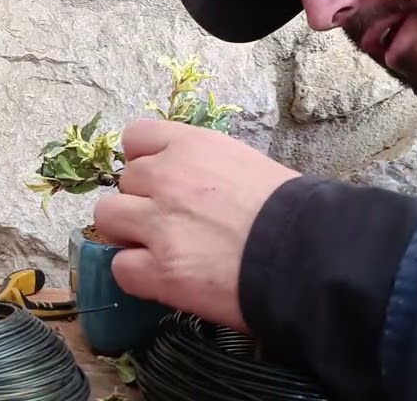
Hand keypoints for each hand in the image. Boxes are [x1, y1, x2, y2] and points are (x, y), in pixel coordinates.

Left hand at [91, 118, 300, 332]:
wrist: (308, 256)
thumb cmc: (292, 211)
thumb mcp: (247, 164)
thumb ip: (205, 167)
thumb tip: (191, 183)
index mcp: (191, 146)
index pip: (136, 136)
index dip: (144, 160)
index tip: (159, 179)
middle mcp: (166, 176)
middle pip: (123, 181)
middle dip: (141, 200)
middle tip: (170, 222)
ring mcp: (157, 223)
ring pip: (108, 218)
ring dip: (128, 234)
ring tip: (160, 249)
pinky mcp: (157, 270)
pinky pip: (120, 267)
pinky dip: (137, 275)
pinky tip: (165, 279)